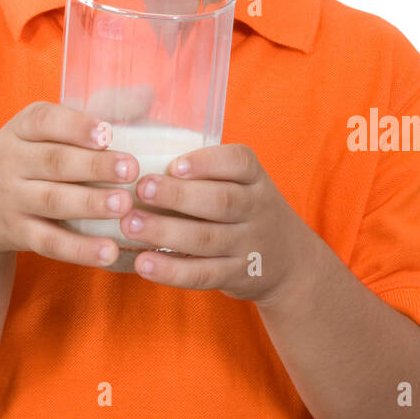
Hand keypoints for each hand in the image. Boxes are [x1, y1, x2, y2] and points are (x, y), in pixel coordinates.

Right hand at [0, 102, 137, 266]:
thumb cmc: (29, 159)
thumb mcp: (44, 131)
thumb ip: (93, 112)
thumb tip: (147, 94)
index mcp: (21, 129)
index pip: (44, 121)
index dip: (76, 126)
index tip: (108, 133)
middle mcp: (11, 161)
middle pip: (54, 161)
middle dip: (94, 165)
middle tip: (131, 169)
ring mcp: (12, 200)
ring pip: (52, 201)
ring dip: (90, 203)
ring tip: (125, 205)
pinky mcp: (18, 234)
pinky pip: (50, 242)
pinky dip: (80, 249)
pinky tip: (109, 251)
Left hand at [116, 143, 319, 301]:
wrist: (289, 261)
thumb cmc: (245, 209)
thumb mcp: (242, 182)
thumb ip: (205, 168)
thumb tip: (141, 142)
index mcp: (254, 177)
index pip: (238, 162)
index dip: (205, 162)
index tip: (173, 164)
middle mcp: (256, 209)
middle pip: (220, 201)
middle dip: (178, 195)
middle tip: (141, 188)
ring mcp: (249, 245)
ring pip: (207, 239)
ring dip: (165, 232)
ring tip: (130, 224)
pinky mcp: (237, 276)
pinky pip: (204, 274)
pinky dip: (172, 271)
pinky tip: (144, 263)